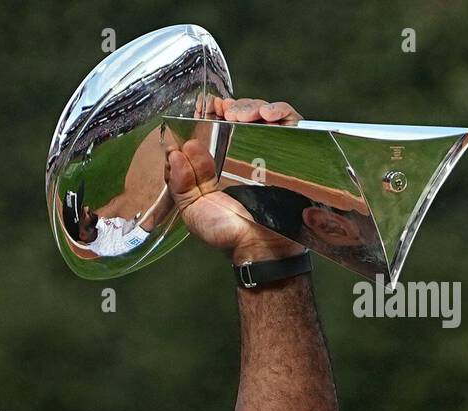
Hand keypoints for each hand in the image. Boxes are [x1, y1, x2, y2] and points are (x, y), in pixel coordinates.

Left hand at [164, 97, 306, 262]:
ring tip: (239, 115)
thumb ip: (181, 182)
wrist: (259, 248)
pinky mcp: (293, 151)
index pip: (214, 125)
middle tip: (222, 110)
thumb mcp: (193, 209)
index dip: (209, 111)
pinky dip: (280, 112)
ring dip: (251, 107)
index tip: (204, 106)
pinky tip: (267, 116)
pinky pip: (291, 122)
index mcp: (217, 161)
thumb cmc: (226, 232)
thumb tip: (175, 152)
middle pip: (239, 114)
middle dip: (230, 106)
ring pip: (263, 113)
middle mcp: (244, 152)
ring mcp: (269, 149)